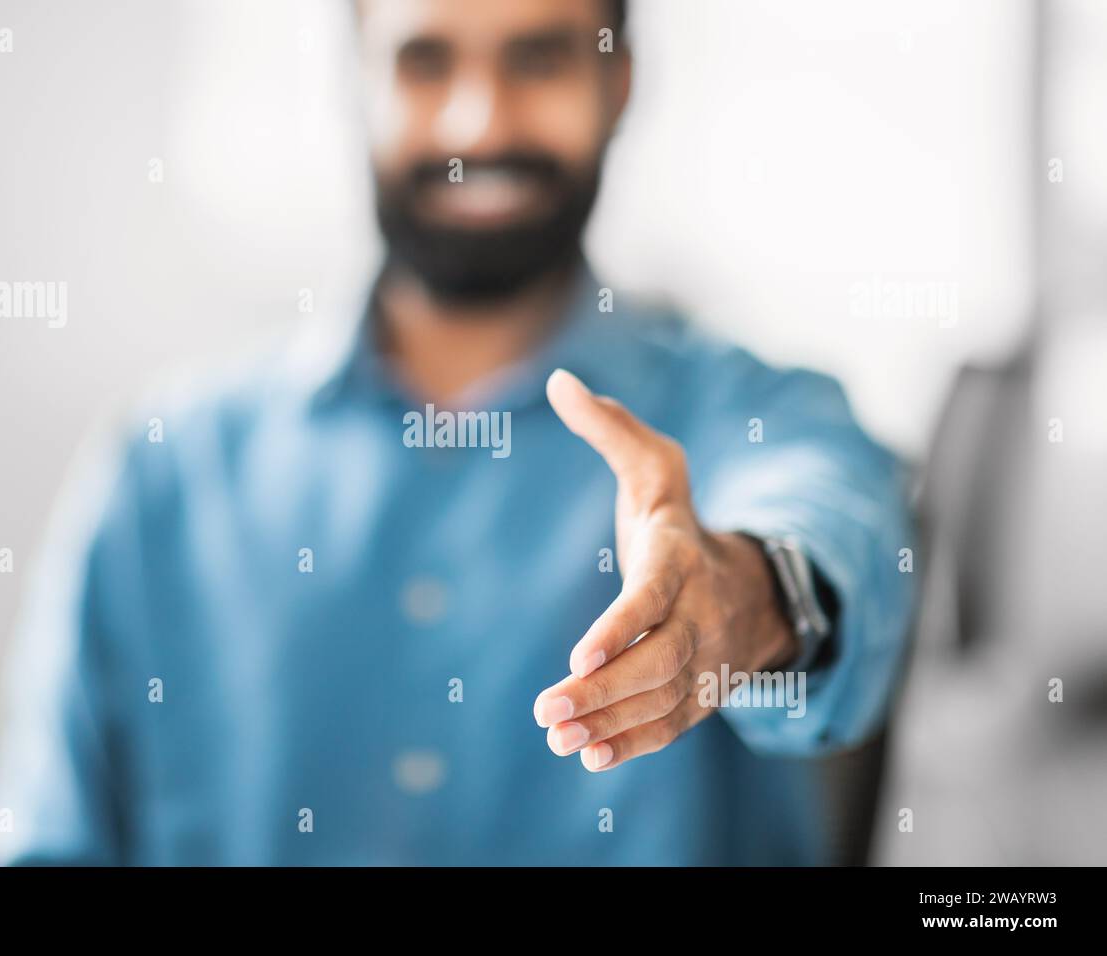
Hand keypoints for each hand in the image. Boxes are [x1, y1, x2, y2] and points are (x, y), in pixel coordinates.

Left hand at [533, 369, 798, 770]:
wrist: (748, 586)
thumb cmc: (679, 524)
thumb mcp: (655, 469)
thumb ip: (610, 430)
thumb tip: (560, 380)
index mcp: (681, 558)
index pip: (654, 593)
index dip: (621, 624)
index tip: (578, 651)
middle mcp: (698, 613)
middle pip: (657, 660)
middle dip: (603, 688)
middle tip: (547, 710)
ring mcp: (702, 659)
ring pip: (660, 699)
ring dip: (608, 722)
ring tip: (556, 735)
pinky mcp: (697, 695)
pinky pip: (669, 726)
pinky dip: (631, 744)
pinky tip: (588, 756)